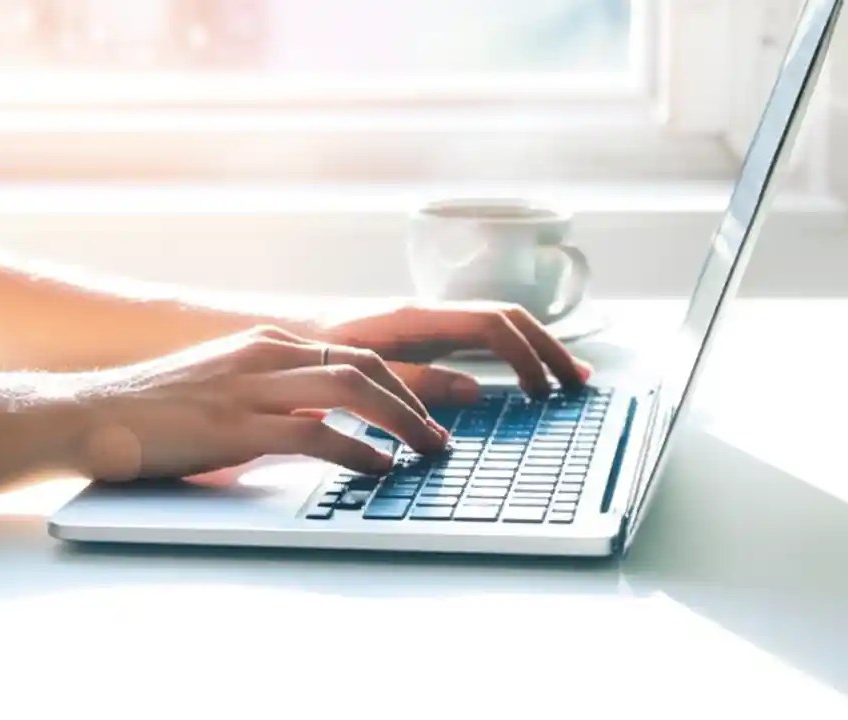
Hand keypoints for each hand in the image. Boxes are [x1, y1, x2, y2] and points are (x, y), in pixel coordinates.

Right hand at [77, 326, 449, 481]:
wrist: (88, 414)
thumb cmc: (157, 411)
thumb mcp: (227, 389)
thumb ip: (278, 400)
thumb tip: (328, 428)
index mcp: (267, 343)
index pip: (355, 354)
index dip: (404, 381)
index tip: (435, 407)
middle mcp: (266, 355)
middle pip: (367, 366)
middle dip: (417, 399)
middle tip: (443, 435)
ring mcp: (251, 388)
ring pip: (353, 390)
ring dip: (403, 422)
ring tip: (428, 451)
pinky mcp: (234, 427)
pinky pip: (316, 435)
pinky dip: (358, 452)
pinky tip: (379, 468)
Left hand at [313, 301, 592, 402]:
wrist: (268, 344)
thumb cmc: (307, 358)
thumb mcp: (358, 375)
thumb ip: (414, 381)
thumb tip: (476, 388)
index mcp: (416, 318)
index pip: (493, 325)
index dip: (527, 355)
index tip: (546, 390)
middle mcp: (427, 314)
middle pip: (507, 318)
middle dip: (547, 347)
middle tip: (579, 381)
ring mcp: (427, 325)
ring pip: (497, 326)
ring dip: (534, 349)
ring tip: (565, 379)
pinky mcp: (421, 339)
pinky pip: (478, 340)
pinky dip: (509, 355)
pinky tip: (522, 379)